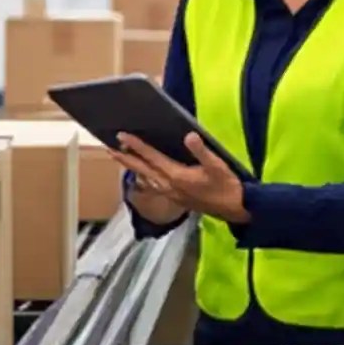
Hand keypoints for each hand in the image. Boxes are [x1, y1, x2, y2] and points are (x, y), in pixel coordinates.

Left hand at [111, 132, 250, 223]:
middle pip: (142, 170)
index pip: (152, 158)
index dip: (137, 146)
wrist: (234, 208)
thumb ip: (201, 151)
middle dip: (126, 159)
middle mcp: (169, 186)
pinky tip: (143, 176)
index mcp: (177, 176)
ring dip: (133, 168)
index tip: (122, 136)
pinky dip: (144, 178)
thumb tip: (188, 136)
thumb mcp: (217, 166)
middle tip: (109, 148)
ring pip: (146, 178)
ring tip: (121, 159)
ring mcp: (171, 194)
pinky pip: (153, 186)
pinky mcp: (176, 198)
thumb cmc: (226, 186)